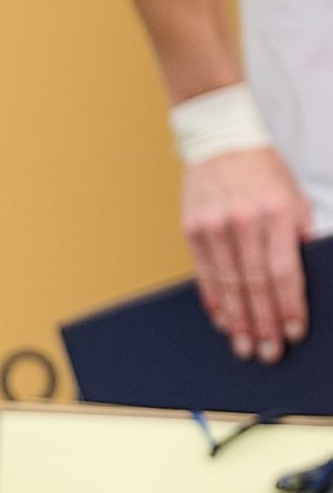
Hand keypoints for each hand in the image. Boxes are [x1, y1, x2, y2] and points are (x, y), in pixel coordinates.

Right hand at [183, 145, 313, 361]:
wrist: (220, 140)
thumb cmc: (264, 172)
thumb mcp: (295, 198)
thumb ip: (300, 237)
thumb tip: (301, 281)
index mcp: (276, 213)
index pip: (283, 271)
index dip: (288, 306)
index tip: (293, 333)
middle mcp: (243, 221)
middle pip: (254, 284)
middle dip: (262, 322)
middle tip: (267, 352)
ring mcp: (214, 225)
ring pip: (227, 283)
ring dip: (237, 319)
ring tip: (244, 345)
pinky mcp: (192, 228)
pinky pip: (203, 272)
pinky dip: (213, 299)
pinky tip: (221, 319)